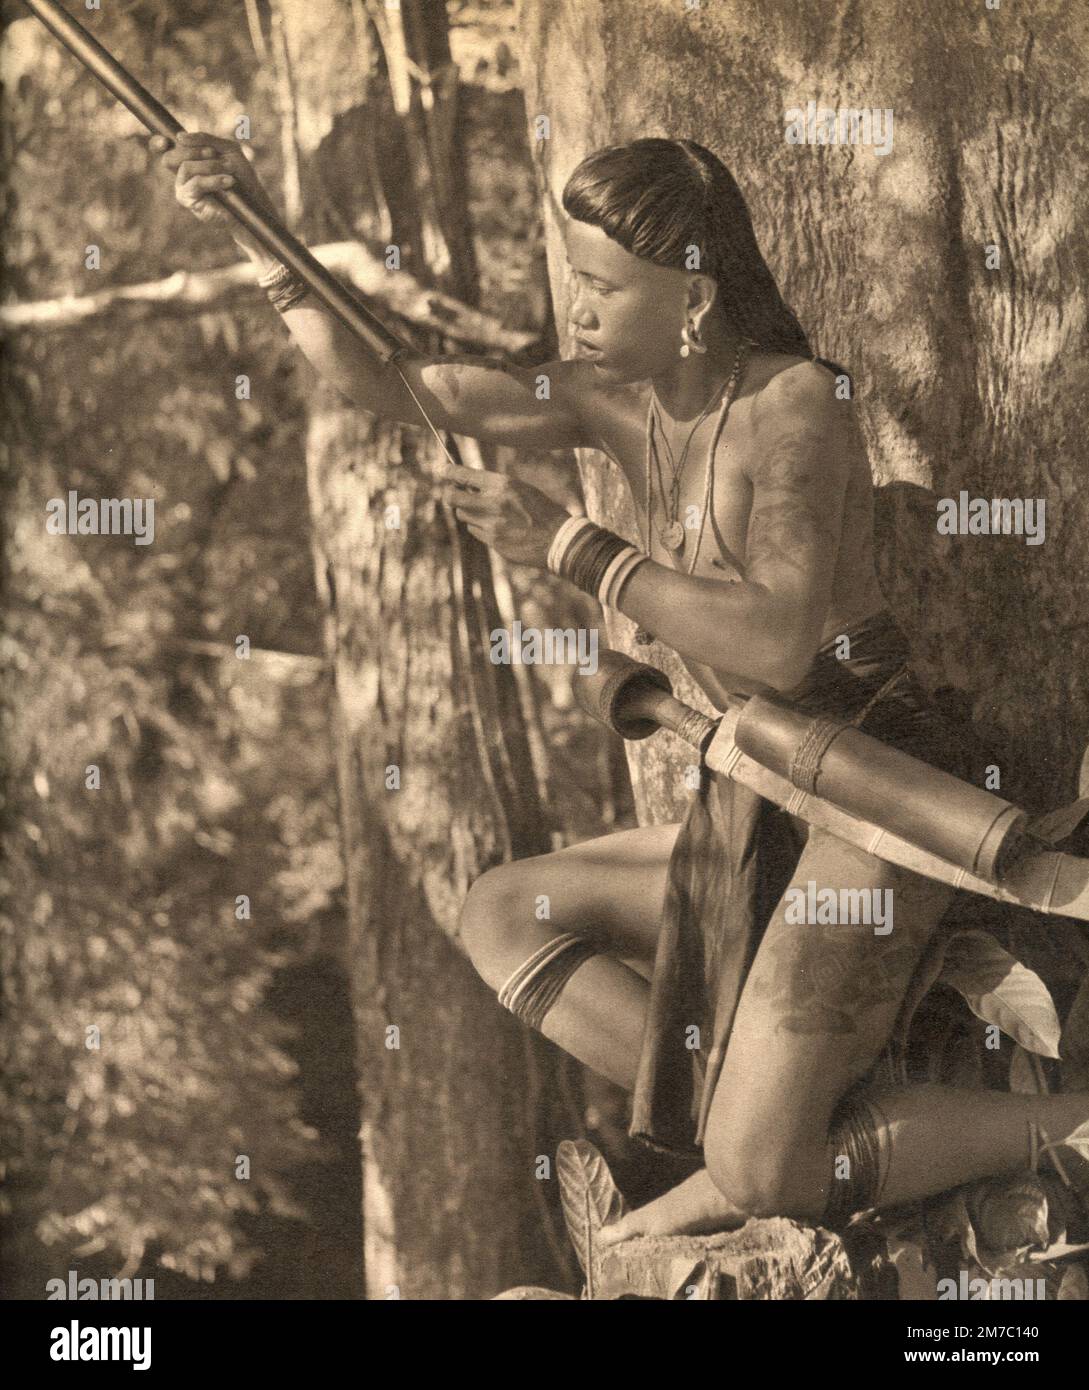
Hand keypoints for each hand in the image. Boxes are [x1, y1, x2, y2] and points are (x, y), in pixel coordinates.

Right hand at [149, 131, 278, 262]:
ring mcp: (182, 187)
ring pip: (186, 166)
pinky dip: (214, 180)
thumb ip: (205, 139)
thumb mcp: (226, 150)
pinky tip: (229, 181)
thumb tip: (179, 137)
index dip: (158, 142)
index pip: (165, 148)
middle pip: (173, 155)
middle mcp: (181, 173)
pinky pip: (196, 182)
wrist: (252, 205)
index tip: (164, 142)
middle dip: (196, 151)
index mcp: (188, 159)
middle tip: (215, 154)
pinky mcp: (187, 200)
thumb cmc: (241, 177)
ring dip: (211, 165)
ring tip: (230, 172)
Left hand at [440, 461, 571, 568]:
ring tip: (488, 513)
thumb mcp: (522, 490)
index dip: (449, 472)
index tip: (441, 469)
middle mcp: (493, 503)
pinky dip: (481, 528)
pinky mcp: (492, 541)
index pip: (466, 474)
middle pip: (453, 497)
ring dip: (469, 513)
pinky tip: (499, 529)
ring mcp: (491, 524)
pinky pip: (476, 531)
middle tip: (451, 494)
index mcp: (503, 485)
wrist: (559, 540)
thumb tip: (471, 486)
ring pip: (464, 515)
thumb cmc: (543, 511)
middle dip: (449, 494)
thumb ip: (497, 488)